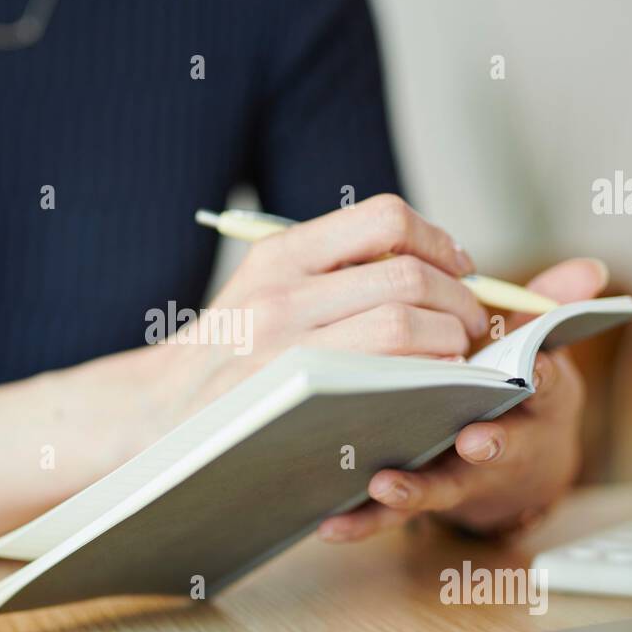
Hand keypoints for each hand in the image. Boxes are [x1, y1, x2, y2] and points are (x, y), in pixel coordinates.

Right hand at [146, 194, 488, 424]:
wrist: (158, 412)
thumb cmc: (229, 354)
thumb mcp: (261, 288)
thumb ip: (329, 270)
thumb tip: (432, 263)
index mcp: (279, 253)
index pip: (383, 218)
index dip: (440, 241)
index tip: (461, 267)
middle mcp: (280, 294)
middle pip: (406, 275)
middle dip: (460, 301)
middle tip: (473, 324)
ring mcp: (284, 351)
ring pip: (401, 325)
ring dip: (450, 342)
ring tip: (457, 357)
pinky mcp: (293, 402)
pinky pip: (385, 381)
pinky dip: (428, 381)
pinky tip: (433, 390)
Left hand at [316, 257, 608, 541]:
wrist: (518, 469)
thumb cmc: (513, 390)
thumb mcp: (540, 350)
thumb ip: (552, 310)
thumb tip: (589, 269)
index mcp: (533, 402)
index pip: (545, 387)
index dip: (543, 378)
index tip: (537, 367)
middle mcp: (500, 444)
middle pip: (499, 446)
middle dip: (491, 444)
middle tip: (474, 439)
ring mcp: (458, 474)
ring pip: (439, 487)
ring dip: (415, 490)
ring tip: (385, 484)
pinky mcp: (419, 495)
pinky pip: (389, 515)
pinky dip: (363, 521)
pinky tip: (331, 525)